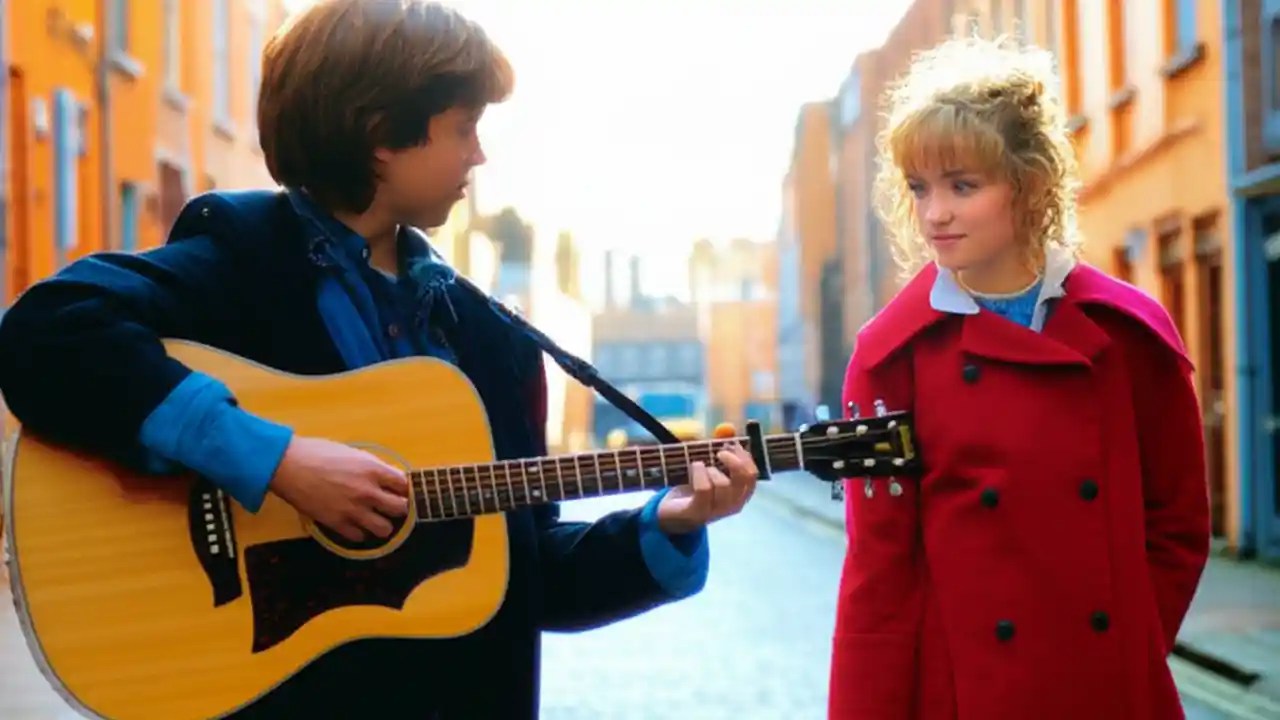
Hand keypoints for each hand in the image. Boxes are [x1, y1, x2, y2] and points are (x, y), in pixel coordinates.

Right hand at [268, 436, 409, 542]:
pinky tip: (354, 524)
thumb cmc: (318, 453)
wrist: (288, 465)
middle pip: (400, 509)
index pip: (405, 485)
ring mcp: (353, 510)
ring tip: (375, 519)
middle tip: (390, 506)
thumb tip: (388, 476)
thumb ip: (372, 467)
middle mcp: (368, 492)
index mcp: (373, 470)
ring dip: (382, 524)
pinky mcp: (337, 523)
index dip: (404, 489)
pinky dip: (359, 533)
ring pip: (384, 529)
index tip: (400, 491)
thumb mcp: (352, 453)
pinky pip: (359, 537)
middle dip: (398, 508)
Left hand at [657, 442, 757, 534]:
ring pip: (723, 484)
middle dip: (733, 460)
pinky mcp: (698, 512)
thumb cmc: (694, 489)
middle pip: (744, 479)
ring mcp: (717, 511)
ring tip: (700, 467)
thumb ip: (721, 451)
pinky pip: (704, 489)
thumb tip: (729, 430)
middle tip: (719, 452)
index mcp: (739, 494)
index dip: (745, 457)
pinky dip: (699, 473)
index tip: (732, 444)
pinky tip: (695, 468)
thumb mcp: (710, 470)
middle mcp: (732, 504)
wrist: (671, 514)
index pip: (752, 475)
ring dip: (711, 469)